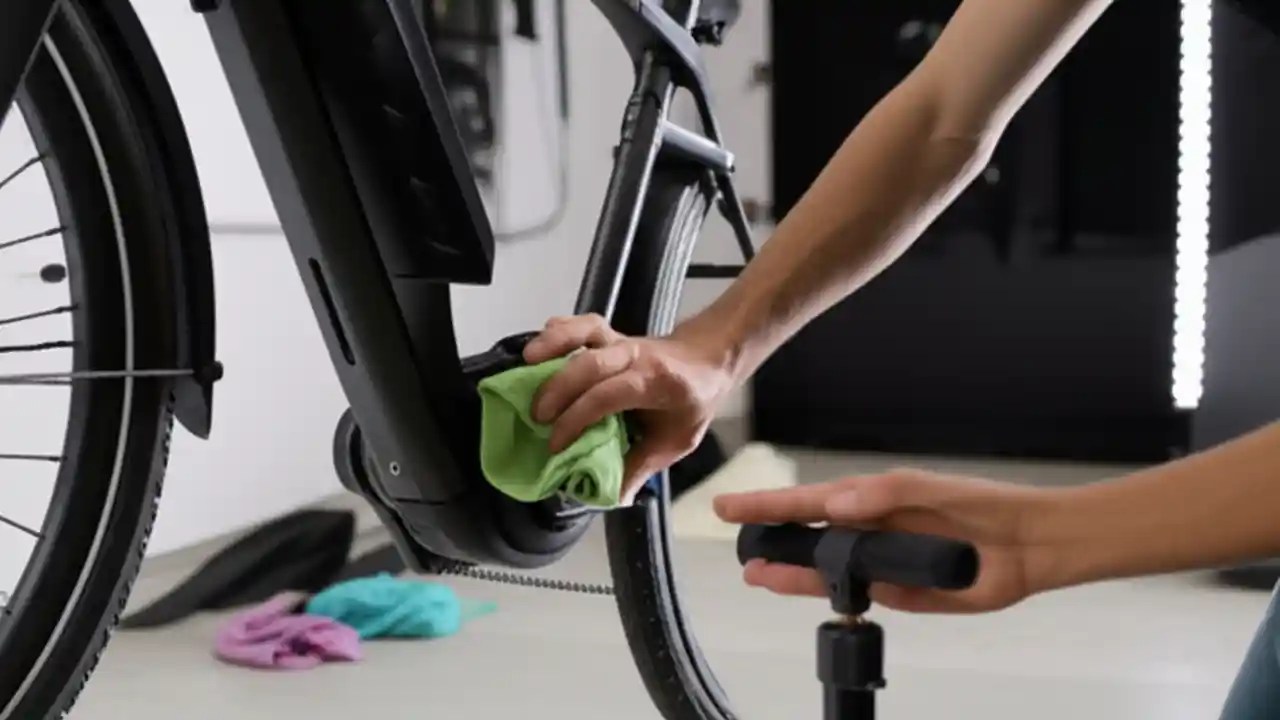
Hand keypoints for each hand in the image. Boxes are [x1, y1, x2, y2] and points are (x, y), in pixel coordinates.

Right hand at [523, 313, 737, 501]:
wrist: (708, 358)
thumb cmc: (692, 400)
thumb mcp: (677, 439)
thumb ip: (643, 465)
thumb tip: (614, 497)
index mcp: (655, 382)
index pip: (608, 395)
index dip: (577, 419)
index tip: (555, 445)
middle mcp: (636, 356)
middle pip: (590, 363)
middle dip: (558, 389)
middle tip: (536, 418)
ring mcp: (622, 340)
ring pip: (586, 330)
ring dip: (554, 344)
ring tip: (526, 363)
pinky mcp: (610, 334)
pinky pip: (582, 324)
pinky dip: (559, 331)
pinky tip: (538, 347)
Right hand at [714, 469, 1059, 613]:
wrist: (1027, 544)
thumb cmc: (982, 505)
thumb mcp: (929, 487)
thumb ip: (882, 494)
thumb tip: (835, 505)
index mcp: (871, 498)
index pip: (808, 501)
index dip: (767, 504)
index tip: (729, 506)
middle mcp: (869, 529)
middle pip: (808, 536)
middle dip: (770, 538)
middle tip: (735, 542)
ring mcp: (881, 562)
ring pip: (825, 570)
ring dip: (790, 573)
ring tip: (755, 575)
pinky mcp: (900, 593)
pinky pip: (855, 595)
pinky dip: (828, 595)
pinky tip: (802, 592)